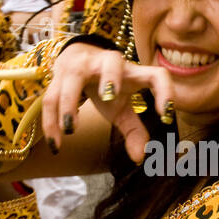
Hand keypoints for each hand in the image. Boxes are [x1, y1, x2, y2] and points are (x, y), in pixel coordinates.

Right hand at [41, 42, 174, 163]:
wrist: (76, 60)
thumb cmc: (107, 87)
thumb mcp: (122, 107)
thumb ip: (134, 130)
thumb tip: (140, 158)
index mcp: (132, 72)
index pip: (156, 75)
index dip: (165, 92)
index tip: (166, 116)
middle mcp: (107, 63)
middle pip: (111, 60)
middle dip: (110, 76)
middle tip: (109, 97)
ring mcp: (80, 67)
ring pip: (73, 79)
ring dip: (70, 102)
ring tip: (72, 130)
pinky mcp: (58, 77)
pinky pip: (51, 98)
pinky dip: (51, 121)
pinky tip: (56, 144)